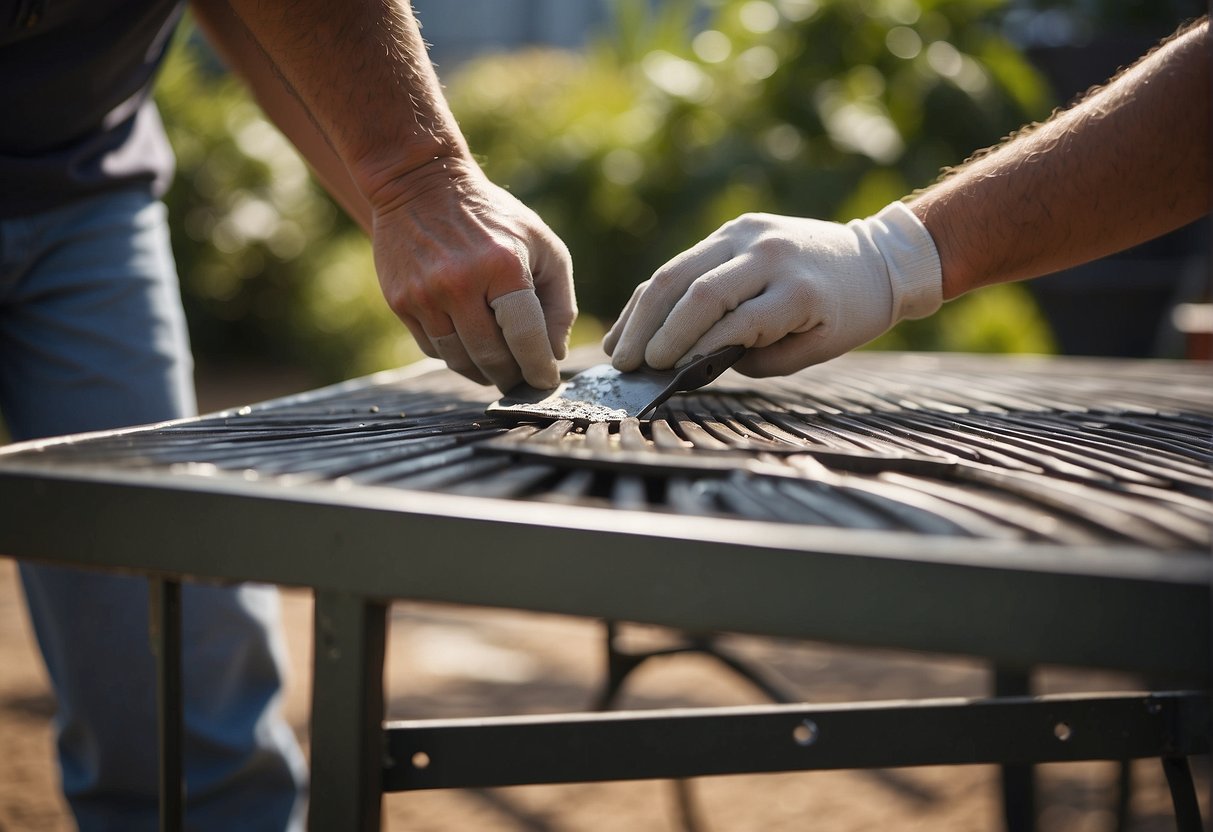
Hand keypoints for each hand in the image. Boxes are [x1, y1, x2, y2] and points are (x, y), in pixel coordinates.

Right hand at [371, 157, 575, 390]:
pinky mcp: (401, 302)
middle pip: (491, 357)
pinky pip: (433, 349)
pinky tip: (469, 346)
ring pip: (460, 360)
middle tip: (524, 381)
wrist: (419, 184)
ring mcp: (425, 295)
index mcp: (504, 267)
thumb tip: (554, 353)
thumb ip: (558, 300)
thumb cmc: (493, 217)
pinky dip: (455, 356)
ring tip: (499, 370)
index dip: (539, 368)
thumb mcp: (542, 244)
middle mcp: (460, 284)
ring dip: (483, 374)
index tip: (547, 382)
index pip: (526, 337)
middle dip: (513, 376)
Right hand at [604, 202, 941, 376]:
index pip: (733, 320)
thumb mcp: (815, 348)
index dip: (693, 349)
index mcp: (798, 289)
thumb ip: (758, 357)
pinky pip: (685, 261)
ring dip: (642, 313)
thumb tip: (697, 364)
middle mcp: (769, 253)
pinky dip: (655, 293)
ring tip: (618, 348)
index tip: (664, 373)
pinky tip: (633, 321)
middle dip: (656, 333)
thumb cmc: (848, 314)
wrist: (877, 258)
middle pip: (695, 291)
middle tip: (630, 366)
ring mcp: (748, 233)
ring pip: (678, 270)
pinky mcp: (735, 228)